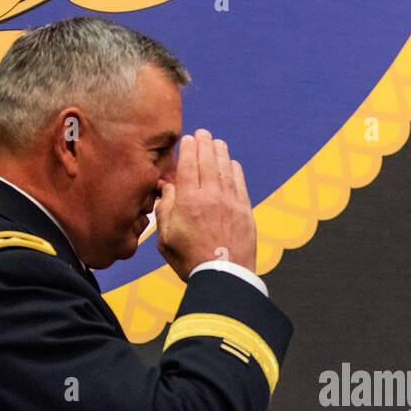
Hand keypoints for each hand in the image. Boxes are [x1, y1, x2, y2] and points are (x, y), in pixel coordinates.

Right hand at [153, 128, 255, 280]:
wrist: (223, 277)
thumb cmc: (190, 261)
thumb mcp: (165, 238)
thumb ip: (165, 210)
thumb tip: (168, 188)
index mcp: (188, 201)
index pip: (187, 166)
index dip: (188, 150)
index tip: (187, 139)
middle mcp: (210, 197)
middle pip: (207, 162)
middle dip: (204, 144)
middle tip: (203, 133)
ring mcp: (230, 203)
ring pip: (225, 170)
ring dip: (221, 153)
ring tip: (217, 142)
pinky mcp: (245, 212)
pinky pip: (240, 184)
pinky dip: (235, 171)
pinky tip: (232, 164)